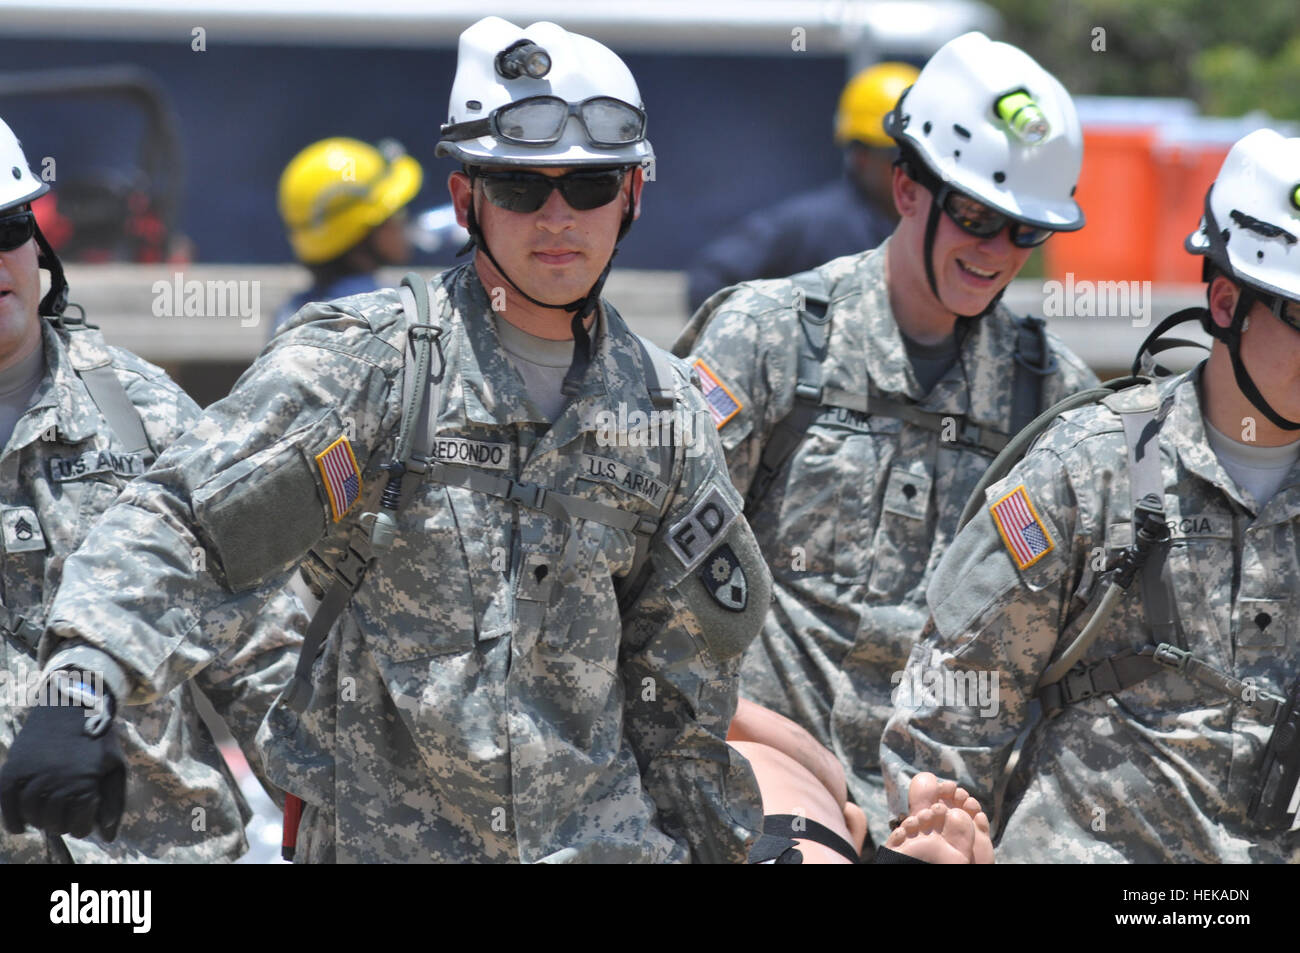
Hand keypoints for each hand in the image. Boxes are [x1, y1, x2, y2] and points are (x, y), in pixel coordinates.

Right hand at [0, 680, 124, 840]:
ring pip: (30, 815)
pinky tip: (19, 826)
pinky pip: (5, 801)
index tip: (83, 820)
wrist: (72, 704)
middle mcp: (55, 782)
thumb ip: (113, 803)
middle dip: (61, 824)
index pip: (79, 825)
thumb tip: (108, 838)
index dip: (82, 826)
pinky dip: (10, 818)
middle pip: (53, 823)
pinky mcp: (14, 767)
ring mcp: (32, 775)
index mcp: (84, 783)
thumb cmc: (98, 738)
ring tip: (47, 818)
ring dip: (39, 822)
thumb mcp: (116, 767)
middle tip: (65, 817)